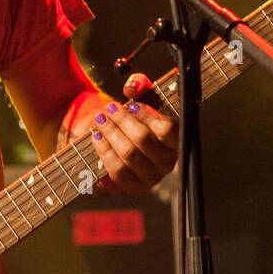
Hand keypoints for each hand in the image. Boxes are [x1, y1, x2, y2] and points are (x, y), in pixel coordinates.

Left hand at [80, 73, 178, 194]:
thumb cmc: (137, 122)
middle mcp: (166, 163)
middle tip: (109, 109)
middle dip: (122, 122)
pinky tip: (96, 138)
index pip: (167, 130)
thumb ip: (140, 87)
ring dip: (110, 135)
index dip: (147, 116)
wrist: (124, 146)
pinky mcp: (133, 187)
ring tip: (100, 121)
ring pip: (128, 155)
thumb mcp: (142, 101)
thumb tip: (132, 86)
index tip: (131, 105)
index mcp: (176, 142)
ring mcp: (150, 177)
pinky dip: (104, 153)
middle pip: (143, 140)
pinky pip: (116, 171)